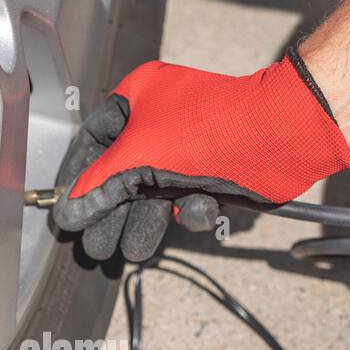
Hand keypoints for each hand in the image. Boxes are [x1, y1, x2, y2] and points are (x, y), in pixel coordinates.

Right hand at [52, 50, 349, 261]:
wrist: (284, 137)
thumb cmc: (214, 129)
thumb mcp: (140, 157)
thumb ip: (99, 186)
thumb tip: (69, 210)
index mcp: (138, 98)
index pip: (92, 141)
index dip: (76, 177)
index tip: (66, 210)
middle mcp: (160, 120)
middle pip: (120, 175)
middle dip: (111, 213)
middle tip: (96, 246)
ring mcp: (186, 148)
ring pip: (153, 193)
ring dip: (144, 221)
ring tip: (131, 251)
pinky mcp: (211, 172)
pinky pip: (186, 198)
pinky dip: (190, 210)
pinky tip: (199, 210)